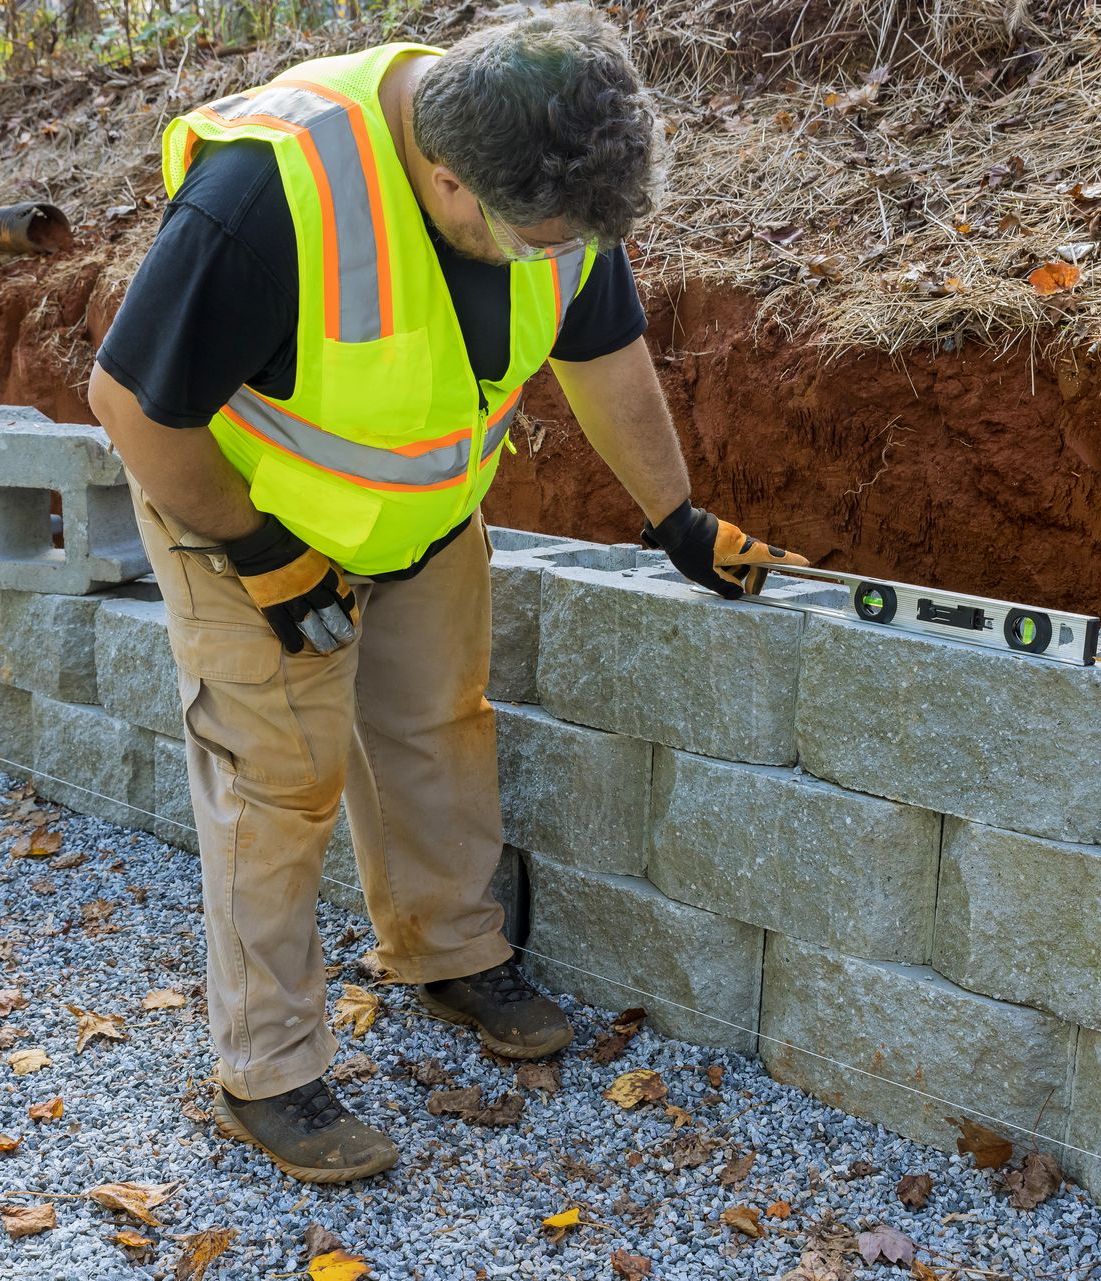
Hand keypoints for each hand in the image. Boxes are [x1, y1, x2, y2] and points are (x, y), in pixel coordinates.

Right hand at [225, 514, 358, 653]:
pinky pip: (283, 627)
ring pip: (310, 624)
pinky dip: (291, 638)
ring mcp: (291, 598)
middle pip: (329, 613)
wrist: (258, 539)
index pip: (342, 595)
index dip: (348, 610)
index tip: (353, 621)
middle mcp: (310, 588)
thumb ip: (324, 564)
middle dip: (339, 628)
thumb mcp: (312, 549)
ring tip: (327, 650)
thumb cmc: (285, 538)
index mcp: (322, 573)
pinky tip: (297, 648)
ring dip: (320, 638)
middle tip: (345, 639)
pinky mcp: (272, 604)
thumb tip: (337, 574)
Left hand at [641, 499, 808, 599]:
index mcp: (741, 549)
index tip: (806, 563)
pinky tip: (705, 566)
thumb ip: (724, 587)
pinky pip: (727, 550)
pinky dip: (723, 561)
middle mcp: (740, 539)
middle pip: (755, 560)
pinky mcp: (719, 532)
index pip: (771, 556)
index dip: (789, 560)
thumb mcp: (706, 576)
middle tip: (748, 594)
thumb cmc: (689, 549)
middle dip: (752, 577)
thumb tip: (737, 594)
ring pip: (739, 556)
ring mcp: (729, 535)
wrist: (673, 524)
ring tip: (711, 575)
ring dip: (733, 570)